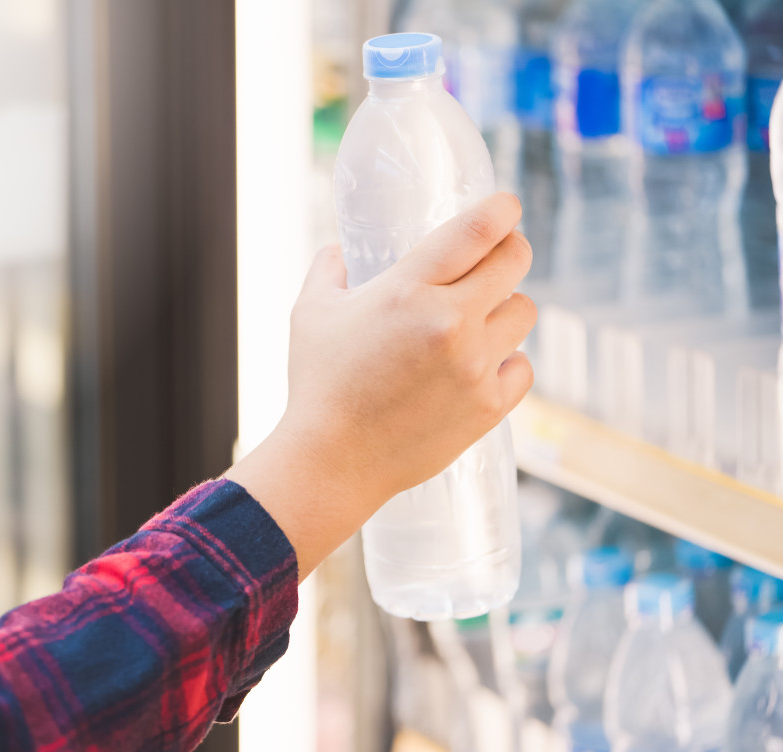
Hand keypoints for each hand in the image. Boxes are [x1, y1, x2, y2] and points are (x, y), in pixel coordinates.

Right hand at [225, 193, 535, 579]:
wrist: (333, 461)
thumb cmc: (318, 385)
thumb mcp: (310, 313)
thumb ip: (327, 270)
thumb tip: (337, 249)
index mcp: (407, 290)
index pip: (477, 230)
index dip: (502, 210)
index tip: (506, 206)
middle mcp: (449, 322)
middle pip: (515, 261)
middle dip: (510, 250)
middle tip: (498, 256)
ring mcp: (474, 366)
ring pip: (524, 312)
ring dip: (505, 309)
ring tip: (479, 320)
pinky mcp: (488, 407)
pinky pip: (522, 366)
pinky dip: (506, 362)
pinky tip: (482, 365)